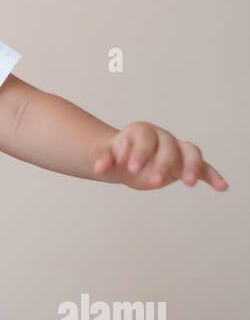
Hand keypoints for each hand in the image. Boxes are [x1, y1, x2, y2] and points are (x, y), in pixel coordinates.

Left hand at [93, 122, 227, 190]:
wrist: (127, 159)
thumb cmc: (119, 156)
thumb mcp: (108, 157)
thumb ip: (104, 160)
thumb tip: (97, 168)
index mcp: (142, 131)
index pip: (145, 138)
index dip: (140, 152)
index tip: (131, 168)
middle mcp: (163, 137)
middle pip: (169, 146)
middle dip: (163, 164)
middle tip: (153, 182)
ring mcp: (177, 149)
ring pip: (190, 152)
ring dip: (191, 167)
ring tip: (189, 183)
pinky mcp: (186, 164)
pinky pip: (203, 167)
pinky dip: (213, 176)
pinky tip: (222, 188)